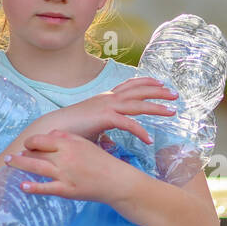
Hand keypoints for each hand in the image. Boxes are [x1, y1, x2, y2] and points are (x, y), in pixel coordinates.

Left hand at [3, 129, 137, 204]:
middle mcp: (65, 156)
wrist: (117, 181)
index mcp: (70, 143)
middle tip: (10, 157)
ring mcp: (65, 173)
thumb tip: (50, 135)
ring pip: (36, 167)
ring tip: (8, 163)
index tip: (26, 146)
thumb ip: (66, 139)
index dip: (31, 142)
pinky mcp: (67, 190)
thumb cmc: (101, 162)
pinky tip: (22, 186)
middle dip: (21, 154)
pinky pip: (46, 187)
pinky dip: (33, 187)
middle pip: (36, 152)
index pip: (42, 139)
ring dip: (20, 164)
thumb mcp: (85, 144)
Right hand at [47, 77, 179, 143]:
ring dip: (156, 107)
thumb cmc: (70, 130)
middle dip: (158, 92)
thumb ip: (104, 132)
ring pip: (137, 104)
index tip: (160, 83)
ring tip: (172, 112)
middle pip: (138, 91)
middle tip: (175, 95)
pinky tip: (149, 139)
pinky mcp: (104, 118)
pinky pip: (127, 123)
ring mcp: (106, 106)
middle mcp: (108, 99)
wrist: (52, 130)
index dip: (146, 83)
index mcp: (105, 98)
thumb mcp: (92, 128)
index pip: (129, 86)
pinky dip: (140, 131)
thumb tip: (111, 143)